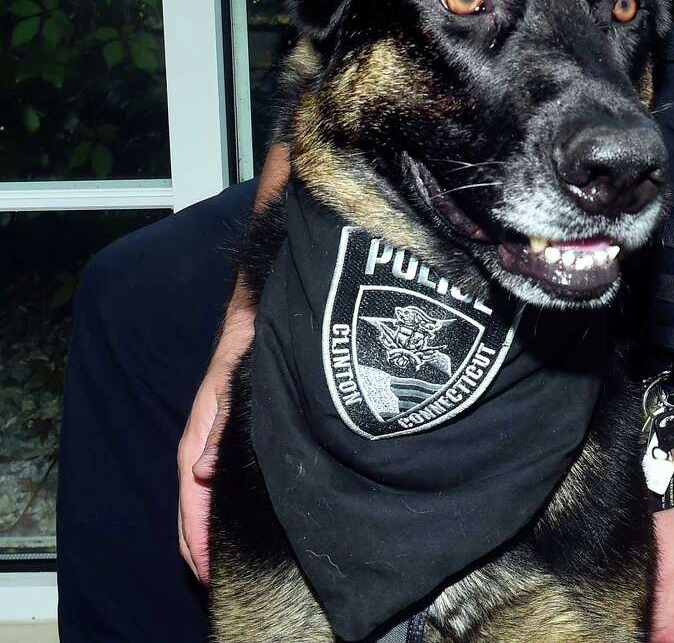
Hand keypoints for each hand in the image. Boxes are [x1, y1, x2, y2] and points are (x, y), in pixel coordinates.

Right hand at [177, 312, 253, 583]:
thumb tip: (200, 473)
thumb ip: (216, 429)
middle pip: (196, 503)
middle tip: (211, 578)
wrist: (259, 317)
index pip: (192, 495)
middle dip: (199, 542)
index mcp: (199, 437)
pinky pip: (221, 479)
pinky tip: (234, 519)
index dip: (196, 534)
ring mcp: (219, 440)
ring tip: (218, 561)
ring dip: (210, 527)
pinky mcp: (235, 435)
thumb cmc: (244, 349)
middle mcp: (205, 444)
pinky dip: (221, 505)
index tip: (205, 569)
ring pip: (208, 493)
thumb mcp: (229, 387)